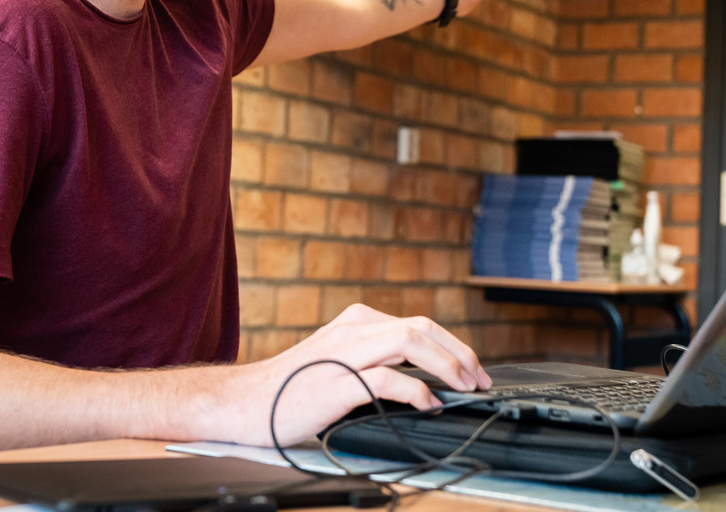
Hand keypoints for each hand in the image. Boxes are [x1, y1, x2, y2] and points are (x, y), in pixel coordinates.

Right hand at [214, 304, 490, 446]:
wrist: (244, 403)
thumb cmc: (291, 390)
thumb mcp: (339, 365)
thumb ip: (375, 362)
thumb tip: (423, 381)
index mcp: (356, 322)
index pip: (418, 325)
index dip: (452, 346)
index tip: (473, 369)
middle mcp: (354, 329)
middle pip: (421, 327)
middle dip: (459, 352)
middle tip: (481, 378)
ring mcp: (346, 352)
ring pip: (410, 341)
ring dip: (446, 364)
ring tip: (465, 386)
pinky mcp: (338, 380)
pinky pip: (388, 377)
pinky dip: (417, 390)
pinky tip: (430, 404)